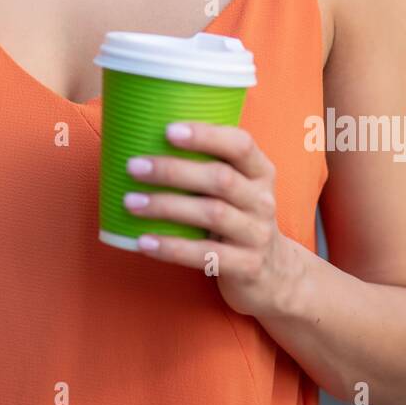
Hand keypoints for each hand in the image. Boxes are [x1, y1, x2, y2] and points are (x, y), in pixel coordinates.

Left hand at [123, 122, 290, 317]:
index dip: (205, 136)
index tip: (168, 130)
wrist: (274, 274)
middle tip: (134, 167)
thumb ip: (209, 165)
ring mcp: (257, 234)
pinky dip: (171, 247)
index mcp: (260, 172)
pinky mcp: (246, 266)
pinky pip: (205, 254)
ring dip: (167, 206)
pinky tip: (143, 241)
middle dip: (173, 171)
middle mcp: (263, 200)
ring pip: (212, 213)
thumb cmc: (238, 217)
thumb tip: (145, 139)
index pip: (240, 144)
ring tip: (131, 202)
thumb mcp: (237, 188)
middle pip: (220, 179)